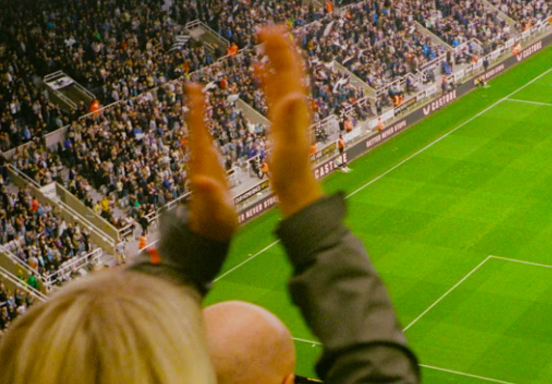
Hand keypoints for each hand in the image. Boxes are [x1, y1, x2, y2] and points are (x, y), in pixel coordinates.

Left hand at [184, 83, 238, 241]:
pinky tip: (205, 123)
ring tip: (197, 96)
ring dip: (198, 115)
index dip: (196, 113)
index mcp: (203, 167)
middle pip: (195, 129)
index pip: (198, 134)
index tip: (193, 93)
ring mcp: (203, 166)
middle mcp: (199, 163)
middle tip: (192, 85)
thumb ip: (208, 195)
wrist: (209, 234)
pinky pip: (205, 143)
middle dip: (194, 107)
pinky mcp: (208, 170)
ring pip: (198, 134)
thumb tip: (199, 179)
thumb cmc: (215, 224)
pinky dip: (204, 128)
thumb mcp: (216, 211)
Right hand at [254, 25, 322, 217]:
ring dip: (272, 57)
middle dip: (278, 47)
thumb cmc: (291, 170)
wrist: (295, 187)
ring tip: (262, 39)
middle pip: (287, 69)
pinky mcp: (279, 120)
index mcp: (295, 108)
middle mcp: (293, 106)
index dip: (281, 50)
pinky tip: (256, 69)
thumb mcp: (289, 144)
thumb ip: (290, 119)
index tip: (269, 31)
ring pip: (280, 76)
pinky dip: (265, 76)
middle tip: (265, 28)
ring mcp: (287, 112)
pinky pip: (271, 91)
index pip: (289, 71)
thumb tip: (295, 93)